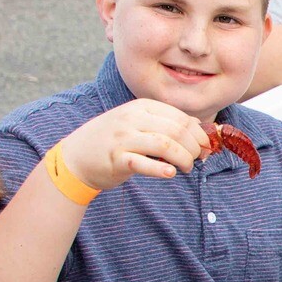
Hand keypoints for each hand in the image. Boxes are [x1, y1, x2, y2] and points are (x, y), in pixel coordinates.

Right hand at [55, 98, 210, 192]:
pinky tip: (170, 174)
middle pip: (176, 131)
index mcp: (140, 107)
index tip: (206, 147)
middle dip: (194, 147)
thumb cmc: (113, 141)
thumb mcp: (137, 123)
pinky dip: (161, 170)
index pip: (180, 117)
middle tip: (198, 159)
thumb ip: (164, 123)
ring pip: (165, 145)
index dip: (198, 134)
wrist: (75, 157)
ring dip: (183, 159)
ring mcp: (123, 139)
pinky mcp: (117, 159)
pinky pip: (144, 163)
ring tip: (186, 168)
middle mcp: (132, 119)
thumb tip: (199, 128)